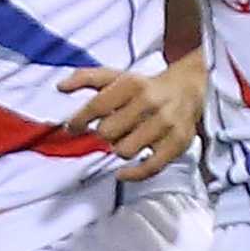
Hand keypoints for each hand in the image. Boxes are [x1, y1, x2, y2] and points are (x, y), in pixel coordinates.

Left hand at [62, 54, 202, 180]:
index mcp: (132, 84)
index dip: (78, 120)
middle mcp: (150, 103)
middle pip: (107, 132)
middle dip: (103, 134)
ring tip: (125, 139)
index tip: (75, 126)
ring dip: (119, 148)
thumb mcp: (116, 76)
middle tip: (108, 130)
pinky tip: (123, 173)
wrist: (188, 89)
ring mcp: (165, 124)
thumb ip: (85, 78)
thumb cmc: (145, 86)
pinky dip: (133, 174)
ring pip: (124, 150)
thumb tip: (61, 87)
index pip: (95, 107)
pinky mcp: (177, 143)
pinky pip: (150, 168)